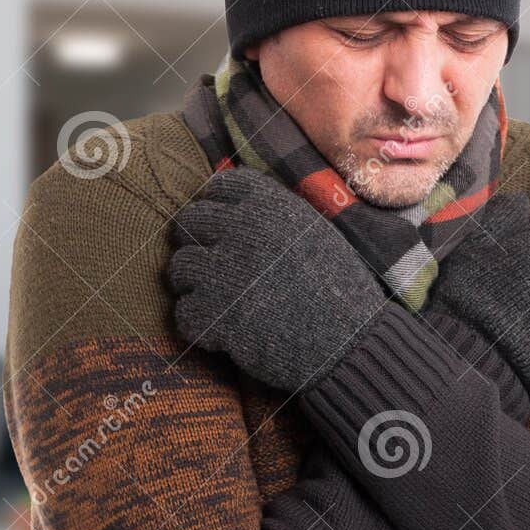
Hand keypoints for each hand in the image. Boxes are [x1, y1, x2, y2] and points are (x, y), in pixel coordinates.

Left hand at [167, 168, 387, 393]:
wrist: (350, 343)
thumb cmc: (339, 291)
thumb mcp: (315, 234)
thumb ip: (276, 216)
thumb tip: (236, 208)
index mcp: (272, 207)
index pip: (220, 186)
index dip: (215, 206)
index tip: (220, 226)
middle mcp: (244, 231)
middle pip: (189, 222)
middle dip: (197, 244)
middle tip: (214, 267)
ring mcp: (227, 273)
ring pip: (179, 268)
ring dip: (193, 286)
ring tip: (218, 301)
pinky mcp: (218, 315)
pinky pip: (184, 313)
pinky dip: (200, 325)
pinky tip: (224, 331)